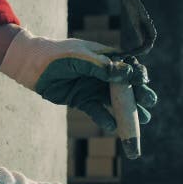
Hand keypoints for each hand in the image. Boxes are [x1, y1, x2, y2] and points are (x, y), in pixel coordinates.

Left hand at [0, 29, 157, 131]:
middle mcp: (103, 74)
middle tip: (150, 104)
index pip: (128, 67)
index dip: (138, 75)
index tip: (144, 82)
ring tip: (143, 121)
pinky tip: (113, 127)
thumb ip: (102, 67)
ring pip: (114, 101)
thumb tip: (127, 74)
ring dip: (127, 111)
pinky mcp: (82, 100)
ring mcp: (93, 87)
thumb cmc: (57, 56)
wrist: (32, 67)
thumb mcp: (80, 57)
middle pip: (125, 86)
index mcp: (106, 58)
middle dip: (138, 95)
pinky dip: (105, 119)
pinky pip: (97, 111)